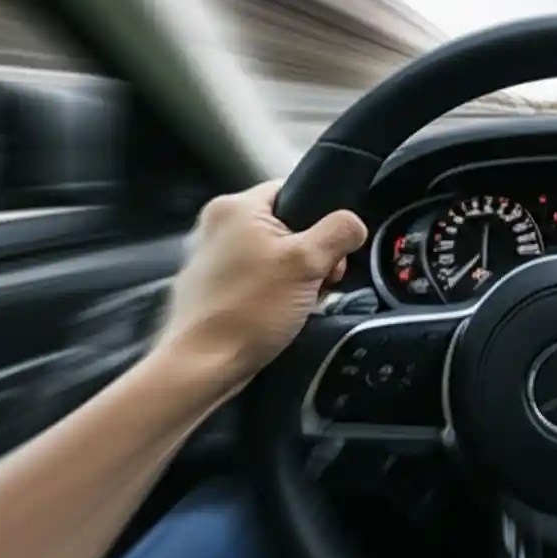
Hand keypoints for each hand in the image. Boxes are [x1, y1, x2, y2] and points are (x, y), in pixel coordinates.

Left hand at [153, 181, 366, 400]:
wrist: (202, 365)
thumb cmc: (248, 311)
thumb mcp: (308, 263)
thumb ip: (339, 232)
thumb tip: (353, 224)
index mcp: (234, 206)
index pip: (292, 191)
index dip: (321, 219)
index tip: (331, 250)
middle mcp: (215, 225)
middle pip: (285, 227)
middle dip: (311, 256)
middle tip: (320, 282)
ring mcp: (209, 259)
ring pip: (272, 257)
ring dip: (295, 278)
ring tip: (299, 303)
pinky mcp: (209, 290)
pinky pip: (254, 280)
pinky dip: (272, 294)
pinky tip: (278, 315)